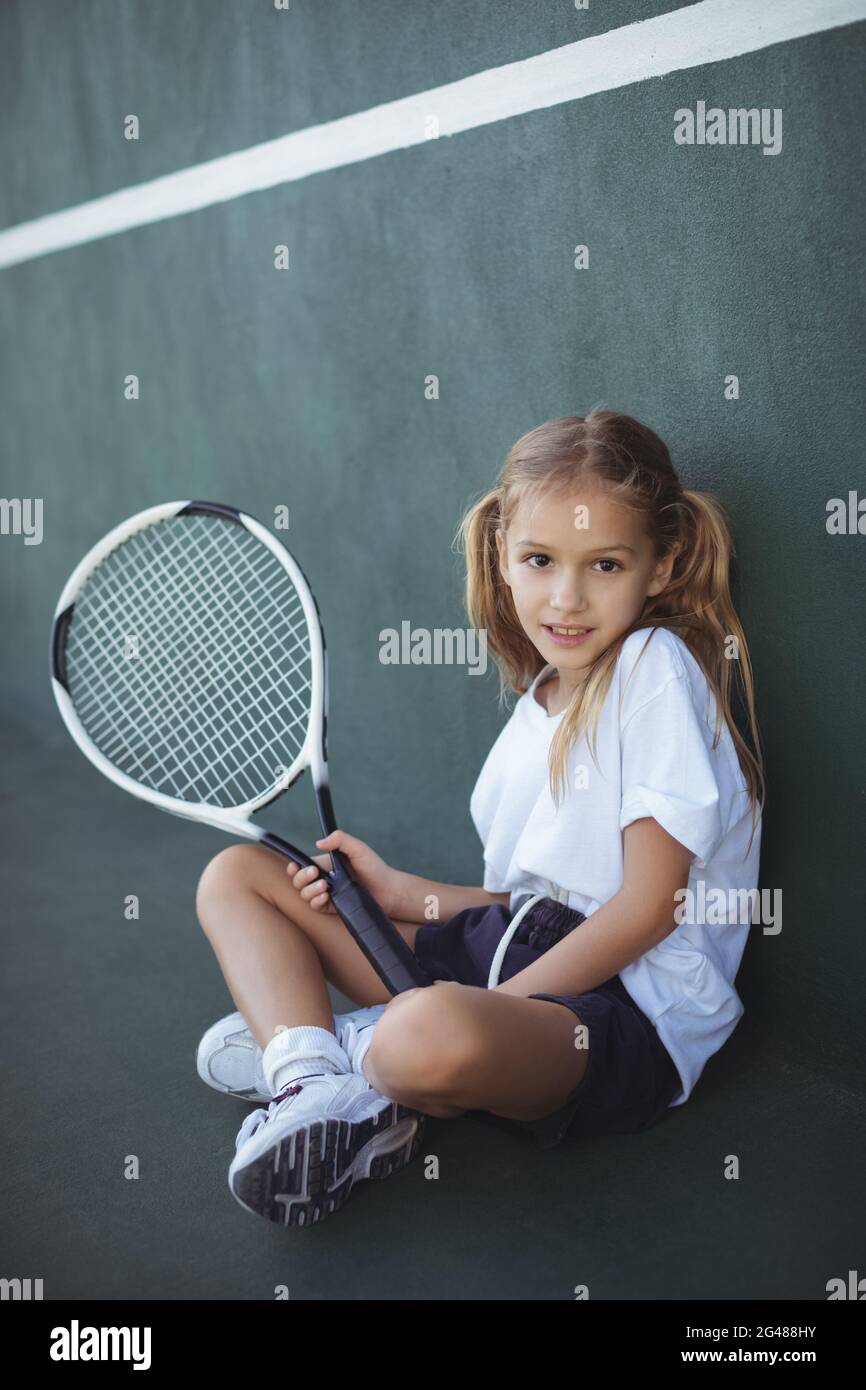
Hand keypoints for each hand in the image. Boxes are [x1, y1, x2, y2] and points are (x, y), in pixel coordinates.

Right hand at [288, 829, 404, 918]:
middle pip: (298, 880)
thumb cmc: (374, 867)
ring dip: (310, 890)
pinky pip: (315, 906)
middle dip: (301, 877)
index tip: (295, 865)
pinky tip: (325, 897)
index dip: (294, 866)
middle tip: (314, 873)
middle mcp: (324, 878)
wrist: (388, 891)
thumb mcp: (358, 848)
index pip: (302, 864)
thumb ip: (340, 840)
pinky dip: (316, 902)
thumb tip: (319, 843)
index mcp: (326, 863)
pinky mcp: (332, 907)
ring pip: (304, 894)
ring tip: (325, 886)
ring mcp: (327, 893)